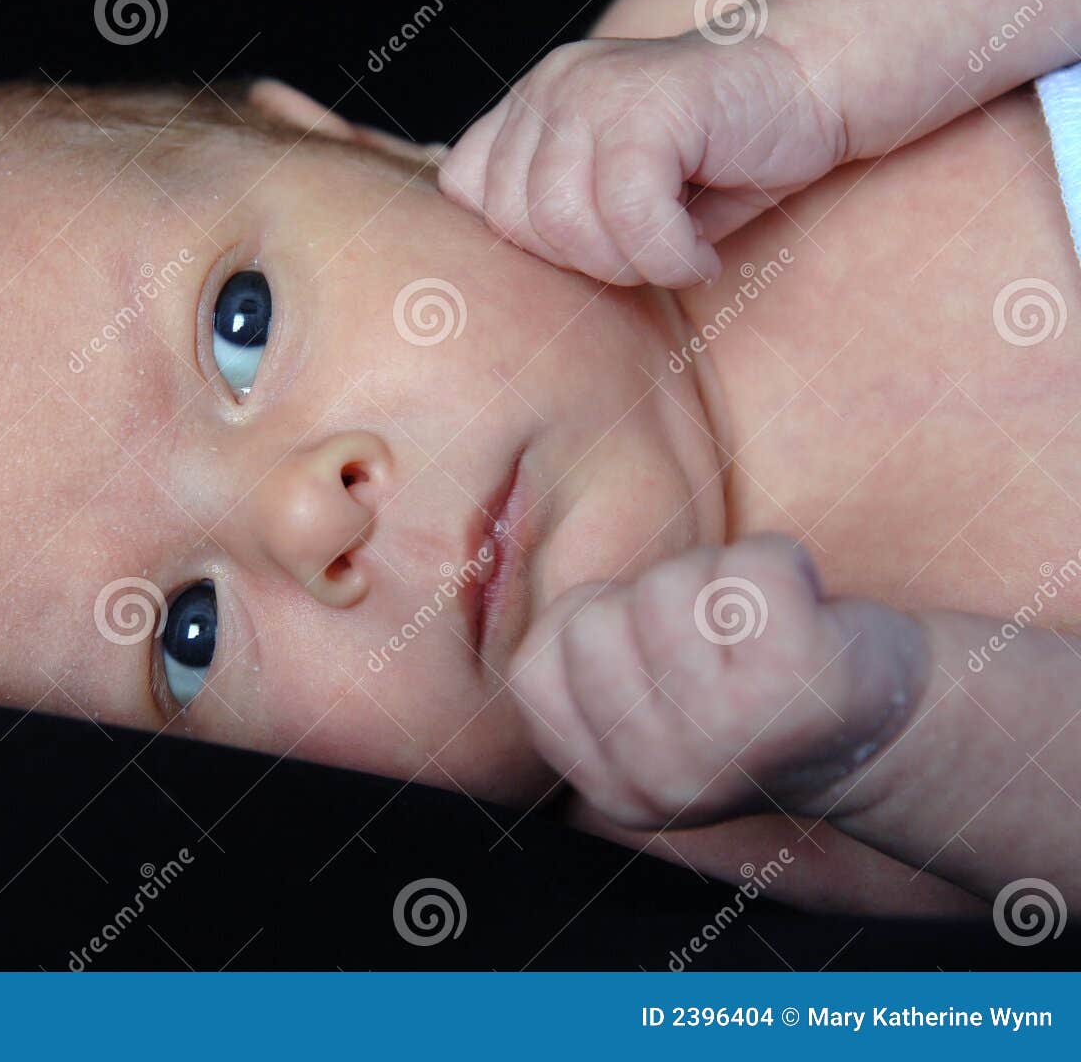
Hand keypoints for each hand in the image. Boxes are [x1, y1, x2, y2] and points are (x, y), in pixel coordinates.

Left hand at [439, 33, 845, 287]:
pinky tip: (701, 256)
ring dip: (627, 264)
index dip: (529, 246)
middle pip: (512, 220)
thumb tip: (503, 302)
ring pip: (562, 221)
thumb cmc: (718, 159)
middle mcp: (551, 88)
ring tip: (674, 255)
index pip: (469, 194)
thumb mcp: (616, 195)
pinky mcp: (647, 106)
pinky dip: (669, 256)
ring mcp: (593, 89)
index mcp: (532, 106)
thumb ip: (553, 220)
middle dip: (584, 264)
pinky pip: (628, 212)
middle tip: (649, 257)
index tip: (599, 249)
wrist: (814, 85)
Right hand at [507, 534, 926, 829]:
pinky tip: (808, 613)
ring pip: (669, 583)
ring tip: (761, 632)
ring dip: (719, 580)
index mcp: (612, 785)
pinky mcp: (798, 688)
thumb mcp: (636, 702)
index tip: (658, 656)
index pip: (539, 659)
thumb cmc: (745, 685)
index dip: (597, 625)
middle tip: (720, 645)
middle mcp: (661, 780)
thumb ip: (568, 665)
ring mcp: (728, 738)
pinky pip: (748, 564)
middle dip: (658, 598)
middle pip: (600, 613)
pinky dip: (782, 561)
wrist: (890, 723)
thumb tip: (455, 563)